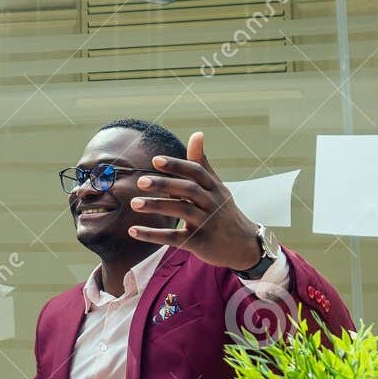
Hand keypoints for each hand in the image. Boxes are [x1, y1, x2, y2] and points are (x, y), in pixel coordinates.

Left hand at [126, 131, 263, 270]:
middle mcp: (212, 203)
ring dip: (157, 206)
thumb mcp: (216, 187)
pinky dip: (153, 235)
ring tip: (134, 203)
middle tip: (140, 181)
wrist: (244, 246)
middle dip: (165, 184)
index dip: (177, 165)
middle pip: (189, 190)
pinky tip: (133, 231)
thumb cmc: (223, 211)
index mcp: (214, 187)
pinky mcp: (200, 242)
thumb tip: (196, 133)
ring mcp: (207, 223)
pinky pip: (174, 238)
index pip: (196, 172)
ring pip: (182, 211)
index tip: (155, 160)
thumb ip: (202, 163)